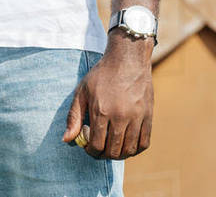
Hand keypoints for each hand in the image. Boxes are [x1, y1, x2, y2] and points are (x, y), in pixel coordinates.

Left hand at [62, 36, 153, 158]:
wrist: (127, 59)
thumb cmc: (101, 75)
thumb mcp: (82, 91)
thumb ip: (73, 117)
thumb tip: (66, 140)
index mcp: (101, 110)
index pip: (97, 145)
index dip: (91, 151)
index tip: (88, 148)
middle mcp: (120, 116)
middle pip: (113, 150)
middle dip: (104, 155)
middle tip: (99, 151)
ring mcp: (137, 117)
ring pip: (129, 150)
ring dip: (120, 155)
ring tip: (112, 149)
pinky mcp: (149, 116)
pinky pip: (144, 143)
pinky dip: (136, 150)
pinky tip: (127, 145)